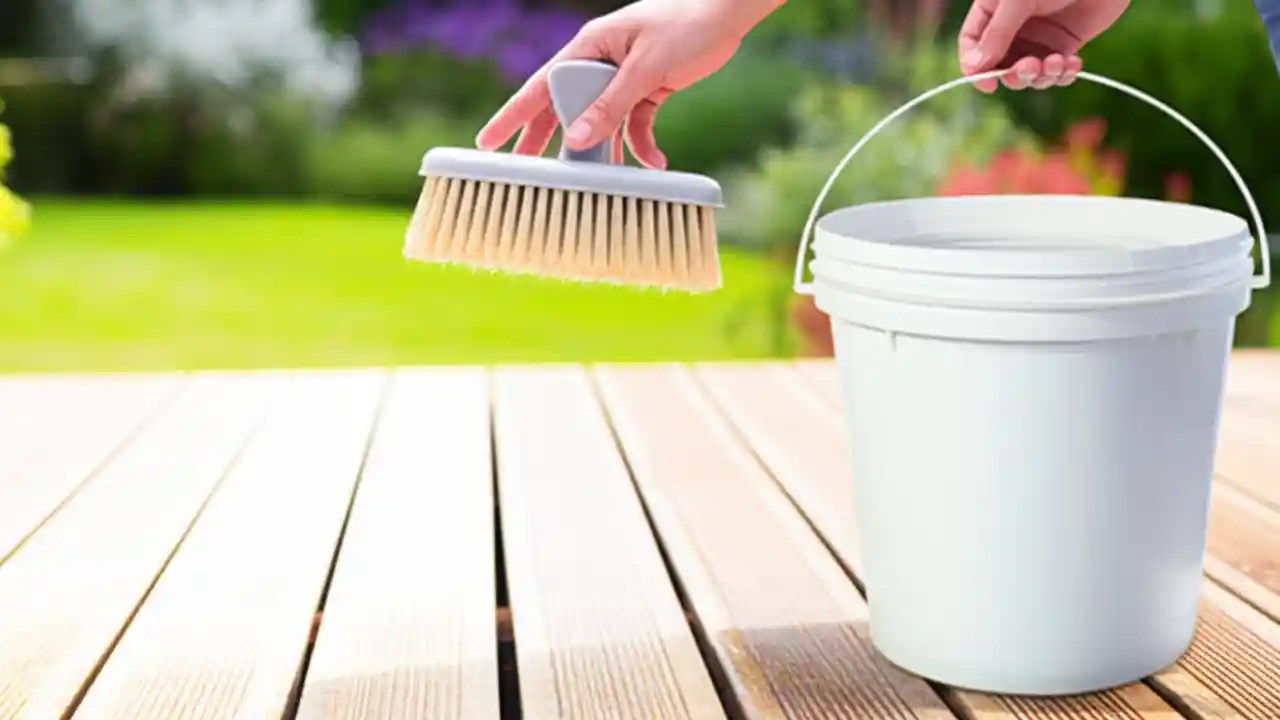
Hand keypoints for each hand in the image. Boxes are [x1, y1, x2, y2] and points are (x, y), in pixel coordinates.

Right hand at [475, 0, 782, 168]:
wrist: (729, 13)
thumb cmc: (686, 26)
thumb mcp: (646, 68)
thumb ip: (611, 105)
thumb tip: (577, 140)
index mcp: (589, 46)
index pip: (541, 85)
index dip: (513, 117)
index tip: (489, 143)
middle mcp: (601, 61)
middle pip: (565, 108)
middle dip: (550, 143)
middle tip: (528, 177)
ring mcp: (623, 77)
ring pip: (601, 121)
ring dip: (603, 151)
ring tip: (594, 184)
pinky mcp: (648, 89)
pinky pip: (635, 123)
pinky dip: (642, 144)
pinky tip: (655, 162)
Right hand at [958, 0, 1129, 91]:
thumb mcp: (1018, 1)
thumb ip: (997, 34)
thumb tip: (974, 67)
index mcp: (993, 9)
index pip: (972, 43)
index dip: (975, 67)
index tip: (988, 83)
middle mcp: (1012, 26)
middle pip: (999, 65)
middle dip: (1014, 73)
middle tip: (1030, 68)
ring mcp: (1038, 36)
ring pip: (1028, 73)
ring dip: (1041, 77)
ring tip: (1057, 64)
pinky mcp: (1065, 44)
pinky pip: (1055, 72)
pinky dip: (1062, 75)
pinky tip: (1072, 64)